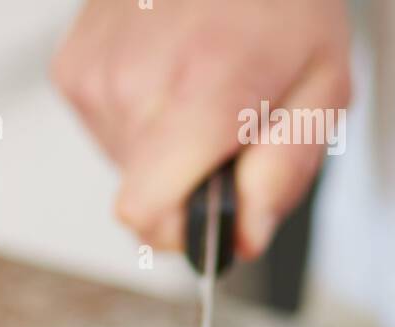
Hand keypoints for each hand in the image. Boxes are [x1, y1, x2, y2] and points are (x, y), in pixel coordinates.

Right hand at [53, 0, 349, 255]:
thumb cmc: (282, 1)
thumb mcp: (322, 87)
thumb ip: (286, 172)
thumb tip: (246, 236)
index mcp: (199, 97)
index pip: (145, 217)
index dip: (180, 230)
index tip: (210, 206)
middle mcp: (134, 86)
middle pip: (139, 196)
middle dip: (183, 179)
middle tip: (221, 121)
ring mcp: (95, 73)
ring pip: (122, 162)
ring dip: (161, 143)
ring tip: (194, 82)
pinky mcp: (72, 63)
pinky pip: (102, 125)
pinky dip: (136, 112)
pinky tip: (165, 66)